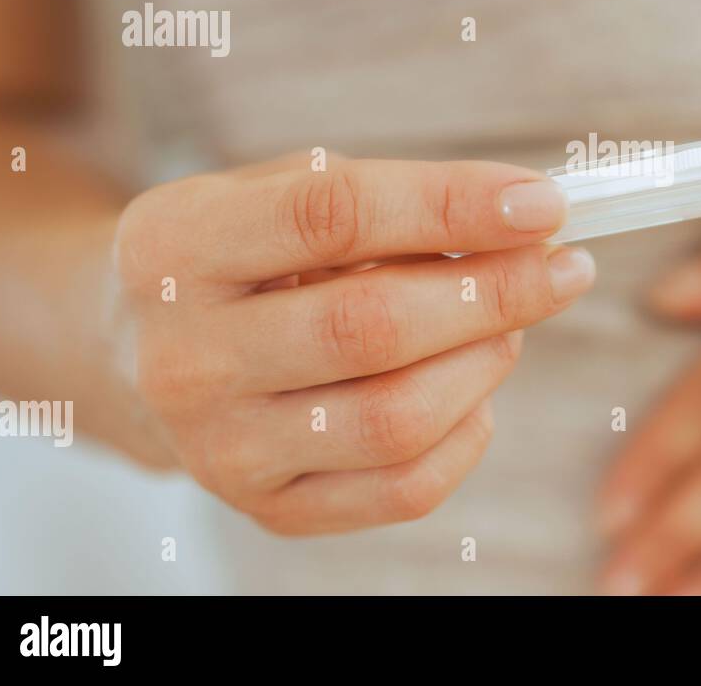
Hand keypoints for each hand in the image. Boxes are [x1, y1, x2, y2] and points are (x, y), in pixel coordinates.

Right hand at [112, 153, 594, 534]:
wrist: (136, 353)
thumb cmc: (241, 256)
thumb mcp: (279, 194)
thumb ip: (388, 201)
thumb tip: (523, 224)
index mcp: (177, 246)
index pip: (332, 216)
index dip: (450, 205)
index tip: (544, 203)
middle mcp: (184, 355)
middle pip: (372, 328)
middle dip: (495, 293)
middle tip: (564, 267)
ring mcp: (222, 447)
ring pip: (398, 418)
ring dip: (486, 360)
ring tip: (509, 323)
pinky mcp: (269, 507)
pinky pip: (405, 488)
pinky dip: (469, 433)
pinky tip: (474, 387)